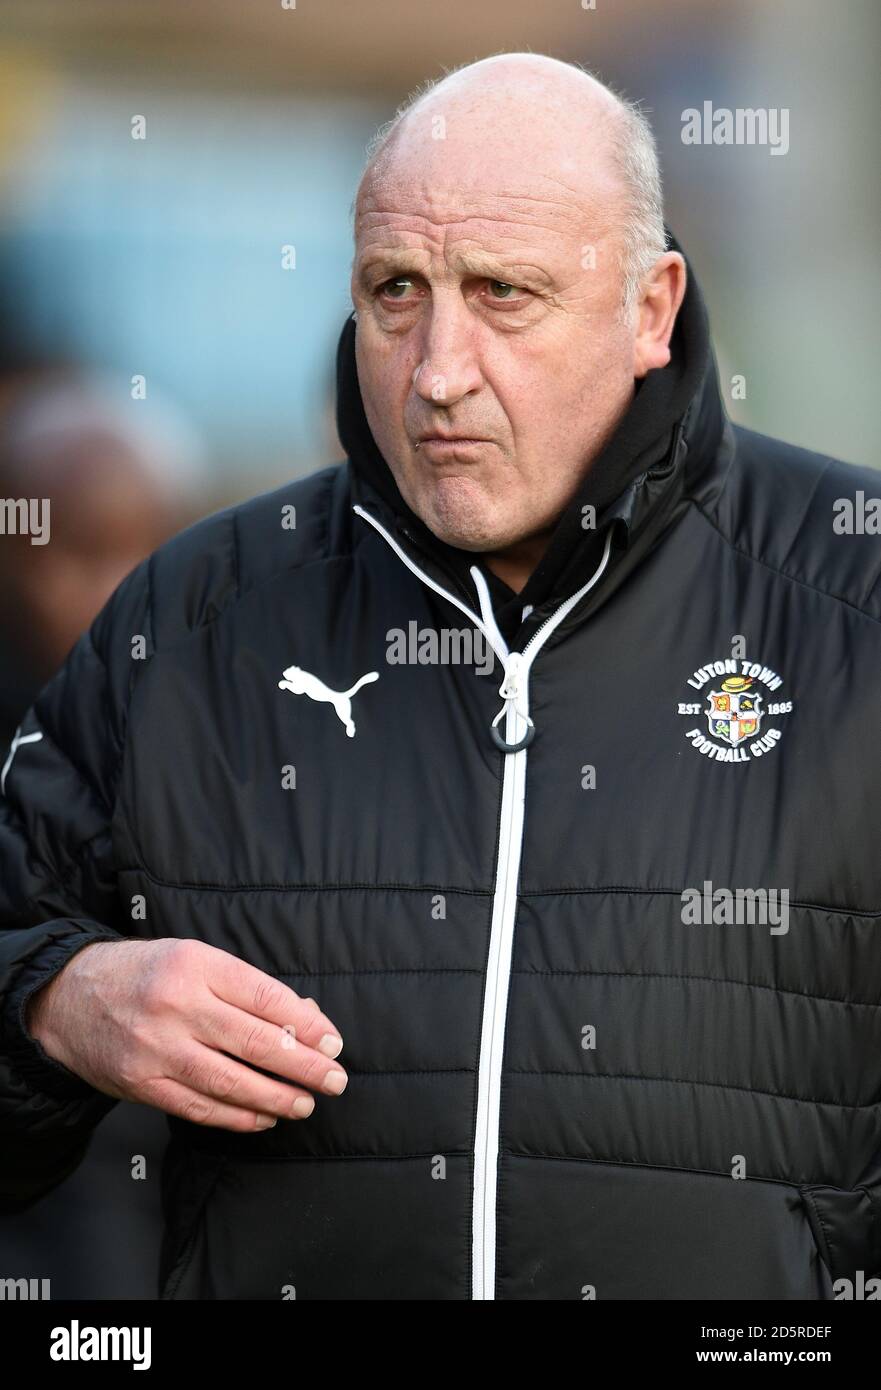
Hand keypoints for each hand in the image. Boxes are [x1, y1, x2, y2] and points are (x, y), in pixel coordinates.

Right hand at [25, 938, 346, 1131]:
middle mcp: (176, 1005)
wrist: (69, 998)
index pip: (265, 997)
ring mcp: (156, 1048)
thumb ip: (246, 988)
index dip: (306, 1024)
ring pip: (230, 1081)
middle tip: (335, 1080)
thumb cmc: (146, 974)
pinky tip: (264, 1118)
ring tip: (306, 1104)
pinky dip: (238, 1117)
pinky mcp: (142, 1084)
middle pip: (255, 1041)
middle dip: (304, 1066)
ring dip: (277, 1098)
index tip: (333, 1042)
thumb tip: (306, 1019)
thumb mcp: (194, 959)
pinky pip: (200, 1108)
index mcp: (195, 964)